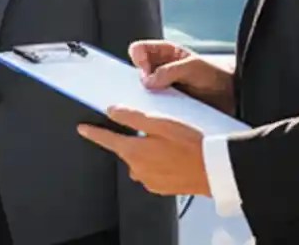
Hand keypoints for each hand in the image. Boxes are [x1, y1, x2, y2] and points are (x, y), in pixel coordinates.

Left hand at [77, 107, 210, 196]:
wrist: (215, 169)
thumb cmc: (192, 145)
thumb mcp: (160, 123)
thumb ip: (132, 117)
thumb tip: (112, 111)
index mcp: (134, 152)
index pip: (106, 140)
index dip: (93, 133)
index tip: (83, 129)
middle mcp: (137, 170)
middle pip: (126, 150)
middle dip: (134, 139)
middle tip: (155, 131)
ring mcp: (149, 181)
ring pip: (139, 161)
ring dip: (147, 152)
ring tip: (169, 144)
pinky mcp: (161, 188)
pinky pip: (152, 172)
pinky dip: (158, 163)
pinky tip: (173, 156)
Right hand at [129, 39, 234, 113]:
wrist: (235, 97)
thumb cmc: (217, 75)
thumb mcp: (193, 68)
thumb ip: (169, 71)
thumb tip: (146, 81)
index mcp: (166, 53)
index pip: (139, 50)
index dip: (139, 59)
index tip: (146, 71)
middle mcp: (161, 69)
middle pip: (137, 72)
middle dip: (138, 82)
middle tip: (148, 91)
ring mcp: (164, 88)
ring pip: (142, 92)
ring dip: (145, 98)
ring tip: (156, 105)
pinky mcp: (168, 105)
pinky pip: (154, 108)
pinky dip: (154, 111)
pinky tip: (160, 115)